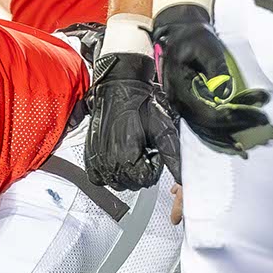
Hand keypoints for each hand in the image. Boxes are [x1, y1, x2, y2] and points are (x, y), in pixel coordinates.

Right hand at [81, 48, 175, 190]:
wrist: (119, 89)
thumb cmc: (139, 105)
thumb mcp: (162, 130)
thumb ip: (172, 157)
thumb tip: (183, 176)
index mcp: (126, 159)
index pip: (146, 180)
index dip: (154, 166)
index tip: (153, 150)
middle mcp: (109, 163)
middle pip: (132, 184)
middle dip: (141, 170)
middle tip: (142, 150)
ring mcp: (97, 161)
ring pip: (116, 182)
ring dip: (126, 172)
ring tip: (130, 152)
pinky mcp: (89, 156)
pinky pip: (98, 178)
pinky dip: (108, 172)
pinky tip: (116, 157)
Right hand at [153, 3, 272, 153]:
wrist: (182, 37)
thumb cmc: (195, 39)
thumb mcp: (207, 47)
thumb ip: (216, 68)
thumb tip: (225, 94)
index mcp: (179, 88)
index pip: (207, 113)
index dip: (234, 117)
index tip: (258, 115)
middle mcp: (181, 103)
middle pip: (210, 127)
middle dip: (240, 127)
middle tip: (266, 121)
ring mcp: (187, 108)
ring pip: (210, 132)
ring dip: (237, 134)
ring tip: (263, 134)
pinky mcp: (195, 108)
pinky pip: (211, 128)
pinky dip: (229, 133)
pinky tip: (247, 137)